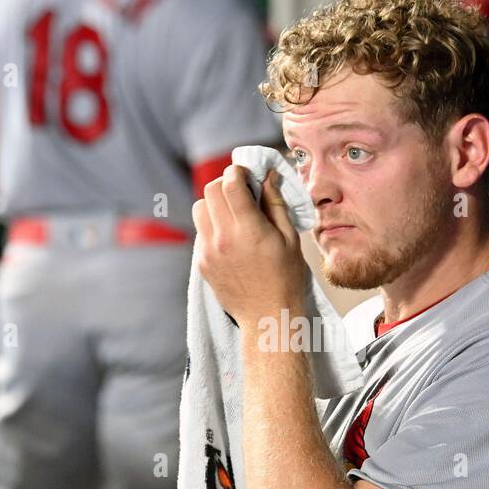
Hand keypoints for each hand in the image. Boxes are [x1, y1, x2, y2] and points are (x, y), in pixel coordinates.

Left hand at [194, 166, 307, 325]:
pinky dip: (212, 225)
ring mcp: (208, 252)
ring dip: (214, 203)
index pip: (230, 183)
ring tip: (232, 214)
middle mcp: (223, 238)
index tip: (246, 174)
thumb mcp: (290, 239)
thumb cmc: (286, 278)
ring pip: (199, 208)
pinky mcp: (202, 263)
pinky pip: (200, 232)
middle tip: (240, 191)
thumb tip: (268, 176)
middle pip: (210, 190)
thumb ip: (275, 204)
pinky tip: (230, 237)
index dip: (238, 172)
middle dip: (224, 183)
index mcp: (248, 230)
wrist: (267, 316)